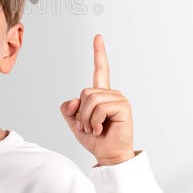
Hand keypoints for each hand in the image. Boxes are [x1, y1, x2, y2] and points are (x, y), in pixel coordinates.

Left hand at [60, 34, 135, 165]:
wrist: (108, 155)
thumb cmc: (95, 139)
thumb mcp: (74, 122)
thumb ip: (68, 108)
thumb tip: (74, 100)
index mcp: (101, 94)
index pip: (100, 69)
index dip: (99, 52)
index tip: (98, 37)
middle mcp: (112, 93)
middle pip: (84, 92)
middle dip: (81, 113)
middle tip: (88, 127)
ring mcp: (119, 99)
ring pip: (90, 99)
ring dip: (87, 119)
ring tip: (95, 129)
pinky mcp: (123, 107)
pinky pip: (99, 108)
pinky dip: (94, 121)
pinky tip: (101, 129)